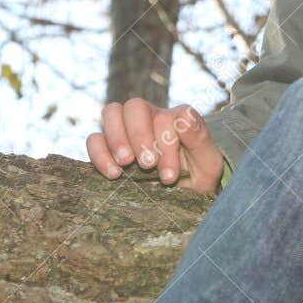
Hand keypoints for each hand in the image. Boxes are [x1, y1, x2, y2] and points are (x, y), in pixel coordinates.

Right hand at [87, 99, 223, 193]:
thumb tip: (185, 117)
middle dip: (139, 136)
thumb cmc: (198, 175)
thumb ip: (200, 138)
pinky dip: (99, 154)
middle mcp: (150, 117)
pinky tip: (113, 173)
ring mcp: (127, 130)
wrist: (185, 196)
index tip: (169, 175)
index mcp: (175, 117)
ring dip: (116, 139)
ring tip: (126, 165)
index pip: (165, 116)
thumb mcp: (208, 163)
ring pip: (111, 113)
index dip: (165, 144)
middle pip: (134, 106)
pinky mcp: (108, 147)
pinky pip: (94, 139)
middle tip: (147, 165)